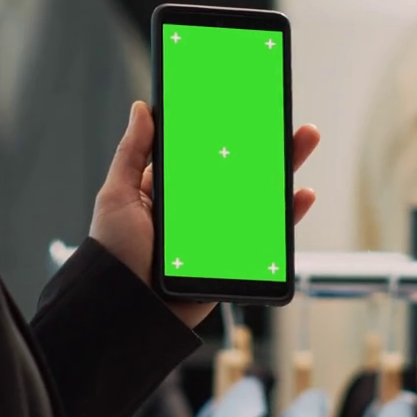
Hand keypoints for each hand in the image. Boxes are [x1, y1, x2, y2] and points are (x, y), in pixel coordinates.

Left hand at [90, 101, 319, 328]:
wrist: (129, 312)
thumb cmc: (114, 256)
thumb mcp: (117, 196)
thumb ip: (132, 153)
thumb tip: (143, 108)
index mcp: (167, 189)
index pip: (201, 151)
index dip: (222, 129)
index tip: (242, 103)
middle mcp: (195, 207)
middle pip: (236, 167)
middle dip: (262, 141)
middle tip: (282, 114)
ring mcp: (217, 231)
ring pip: (257, 195)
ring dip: (283, 168)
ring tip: (302, 140)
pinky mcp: (233, 257)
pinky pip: (266, 234)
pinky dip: (287, 215)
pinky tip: (300, 194)